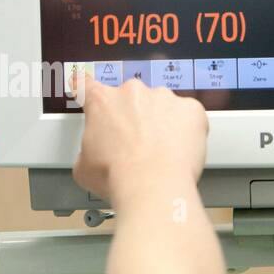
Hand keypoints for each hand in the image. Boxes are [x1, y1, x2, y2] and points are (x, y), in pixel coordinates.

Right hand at [72, 73, 208, 205]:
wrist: (151, 187)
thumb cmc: (117, 177)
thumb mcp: (82, 166)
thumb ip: (88, 148)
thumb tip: (93, 154)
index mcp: (102, 102)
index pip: (88, 86)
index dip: (87, 88)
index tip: (87, 88)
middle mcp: (132, 92)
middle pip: (131, 97)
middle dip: (132, 116)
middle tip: (134, 142)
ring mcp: (163, 97)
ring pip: (161, 105)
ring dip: (160, 122)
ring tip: (158, 151)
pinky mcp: (190, 108)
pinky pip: (188, 114)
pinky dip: (185, 129)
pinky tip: (178, 149)